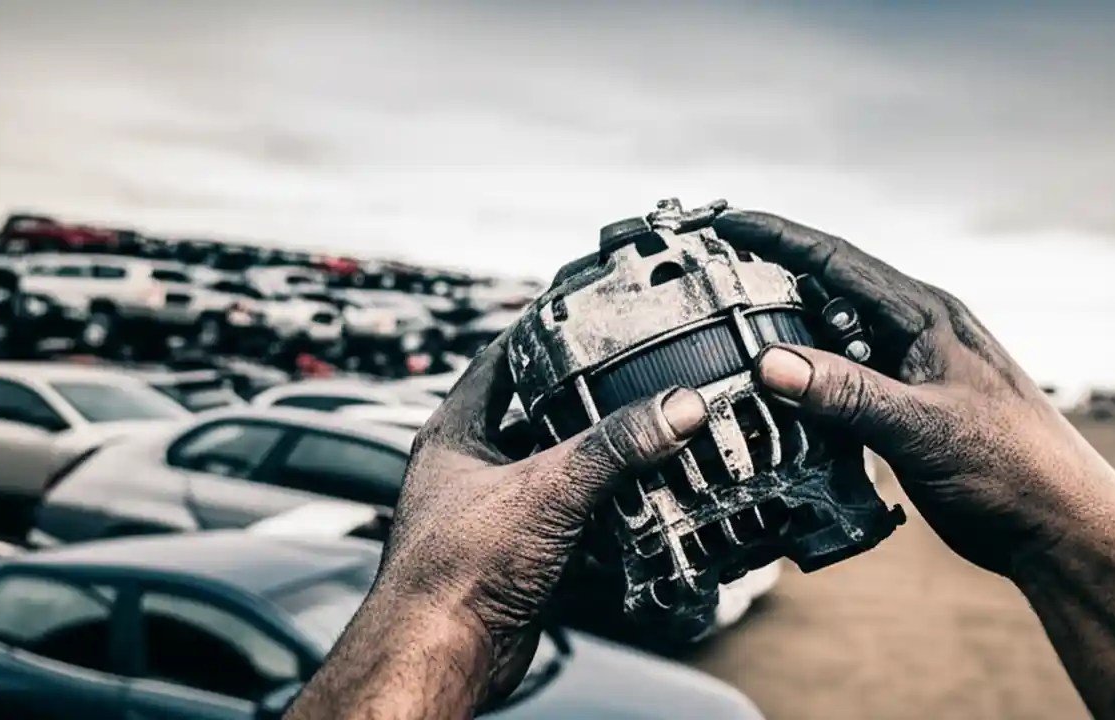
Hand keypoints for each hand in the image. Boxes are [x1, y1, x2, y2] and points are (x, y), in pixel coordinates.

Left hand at [293, 333, 708, 717]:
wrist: (443, 655)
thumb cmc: (451, 573)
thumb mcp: (546, 490)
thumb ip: (613, 447)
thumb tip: (671, 410)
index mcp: (456, 436)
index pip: (499, 363)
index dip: (538, 338)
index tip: (578, 321)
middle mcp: (470, 471)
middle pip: (535, 421)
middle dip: (582, 411)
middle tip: (629, 389)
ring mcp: (493, 516)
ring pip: (556, 478)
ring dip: (597, 470)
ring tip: (645, 447)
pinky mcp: (517, 558)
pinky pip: (568, 527)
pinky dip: (600, 522)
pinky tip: (633, 517)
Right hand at [715, 210, 1114, 574]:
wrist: (1058, 527)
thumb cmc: (1015, 467)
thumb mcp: (921, 426)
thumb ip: (845, 393)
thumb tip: (770, 363)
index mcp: (926, 315)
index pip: (837, 261)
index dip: (777, 238)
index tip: (727, 223)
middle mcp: (915, 334)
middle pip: (828, 297)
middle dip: (772, 290)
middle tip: (714, 293)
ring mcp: (910, 373)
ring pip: (832, 345)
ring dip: (789, 346)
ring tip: (734, 350)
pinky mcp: (904, 412)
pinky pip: (842, 387)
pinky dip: (808, 392)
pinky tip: (781, 409)